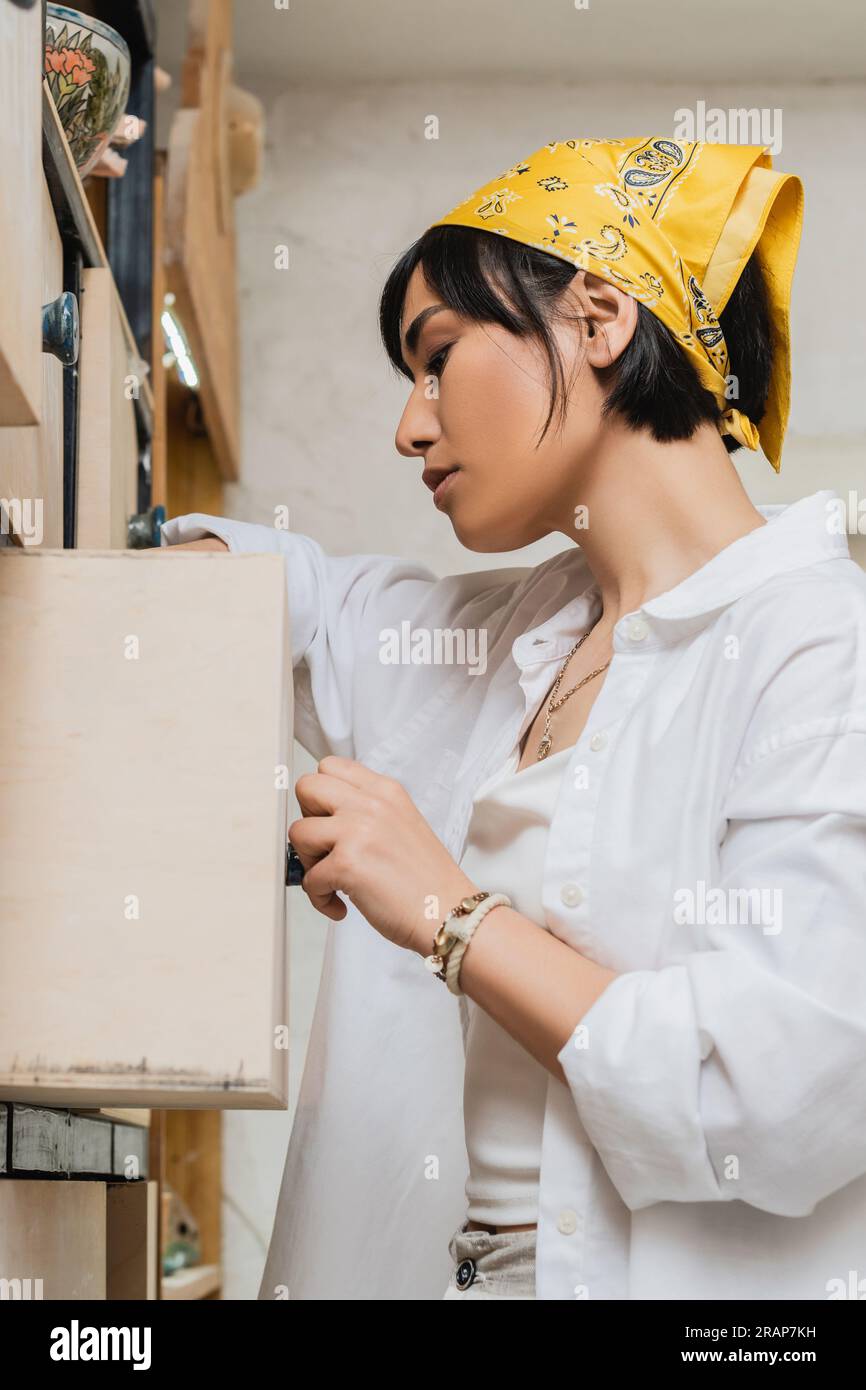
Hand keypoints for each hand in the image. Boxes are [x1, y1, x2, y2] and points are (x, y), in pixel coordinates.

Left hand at [288, 755, 479, 954]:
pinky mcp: (347, 863)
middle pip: (306, 787)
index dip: (320, 796)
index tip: (329, 822)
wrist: (449, 912)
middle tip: (324, 847)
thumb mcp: (403, 823)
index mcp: (386, 791)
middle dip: (306, 819)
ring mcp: (357, 831)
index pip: (331, 767)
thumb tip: (324, 819)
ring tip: (331, 880)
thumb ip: (369, 811)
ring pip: (297, 831)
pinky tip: (340, 906)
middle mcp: (371, 804)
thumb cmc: (427, 880)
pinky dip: (319, 898)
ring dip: (308, 861)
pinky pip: (308, 879)